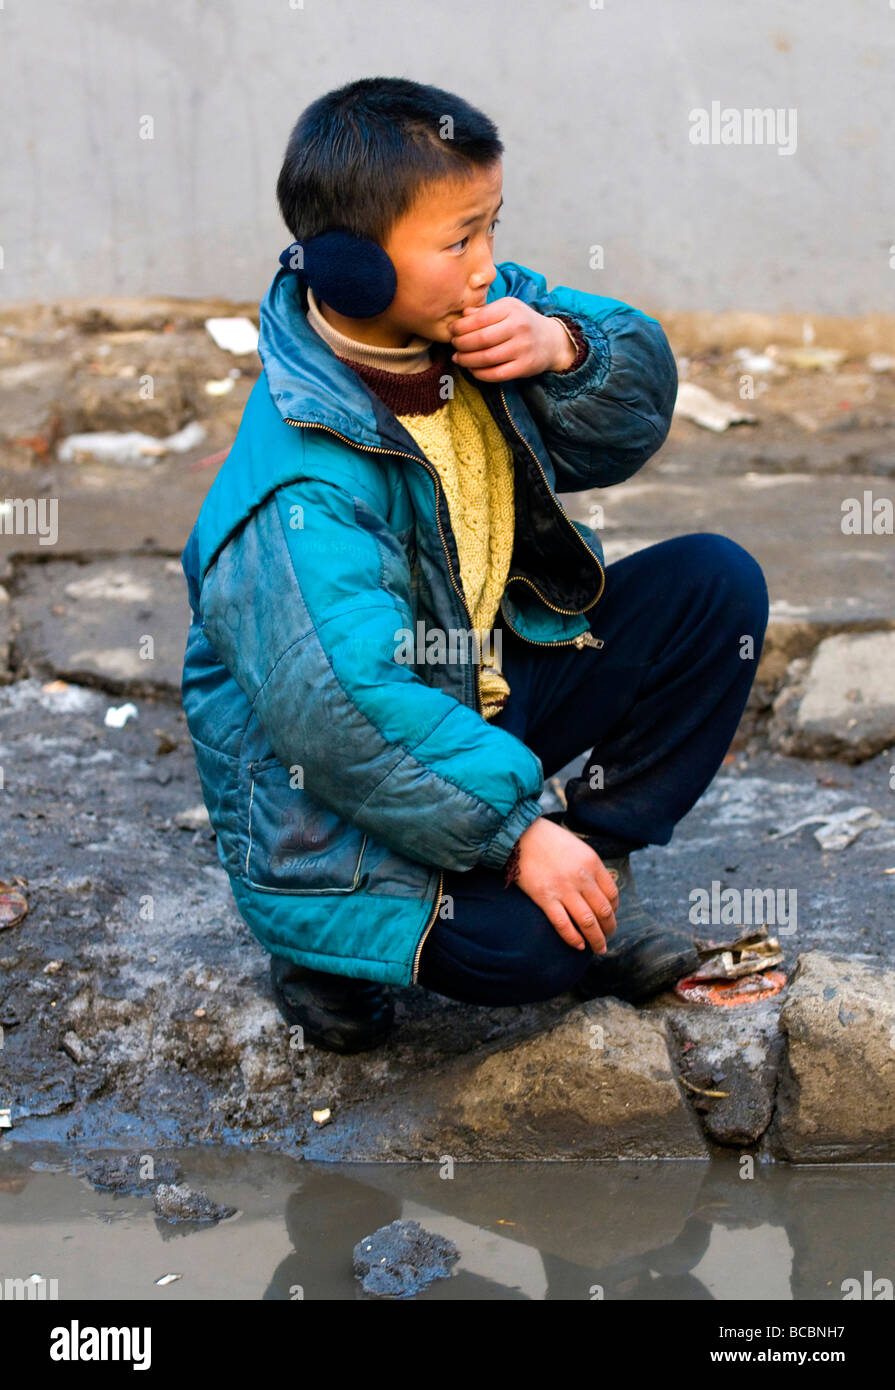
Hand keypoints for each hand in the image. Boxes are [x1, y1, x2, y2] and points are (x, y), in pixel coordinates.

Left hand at [450, 298, 575, 381]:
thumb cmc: (522, 323)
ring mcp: (522, 348)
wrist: (551, 340)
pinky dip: (479, 374)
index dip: (460, 327)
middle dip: (461, 344)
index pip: (479, 319)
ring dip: (467, 360)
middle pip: (481, 339)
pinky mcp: (524, 367)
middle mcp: (518, 327)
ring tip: (458, 358)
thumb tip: (462, 315)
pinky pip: (496, 374)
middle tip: (454, 346)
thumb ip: (484, 311)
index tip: (451, 331)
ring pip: (486, 358)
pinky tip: (472, 369)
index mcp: (511, 308)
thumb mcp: (507, 309)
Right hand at [513, 817, 619, 952]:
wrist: (520, 834)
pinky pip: (564, 924)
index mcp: (592, 863)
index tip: (610, 916)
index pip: (612, 894)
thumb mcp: (577, 848)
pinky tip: (578, 945)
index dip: (614, 910)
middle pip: (604, 911)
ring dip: (596, 939)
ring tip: (598, 948)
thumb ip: (590, 868)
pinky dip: (573, 938)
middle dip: (609, 929)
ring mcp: (563, 889)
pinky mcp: (545, 898)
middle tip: (607, 938)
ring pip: (588, 922)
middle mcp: (582, 877)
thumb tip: (598, 891)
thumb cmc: (549, 840)